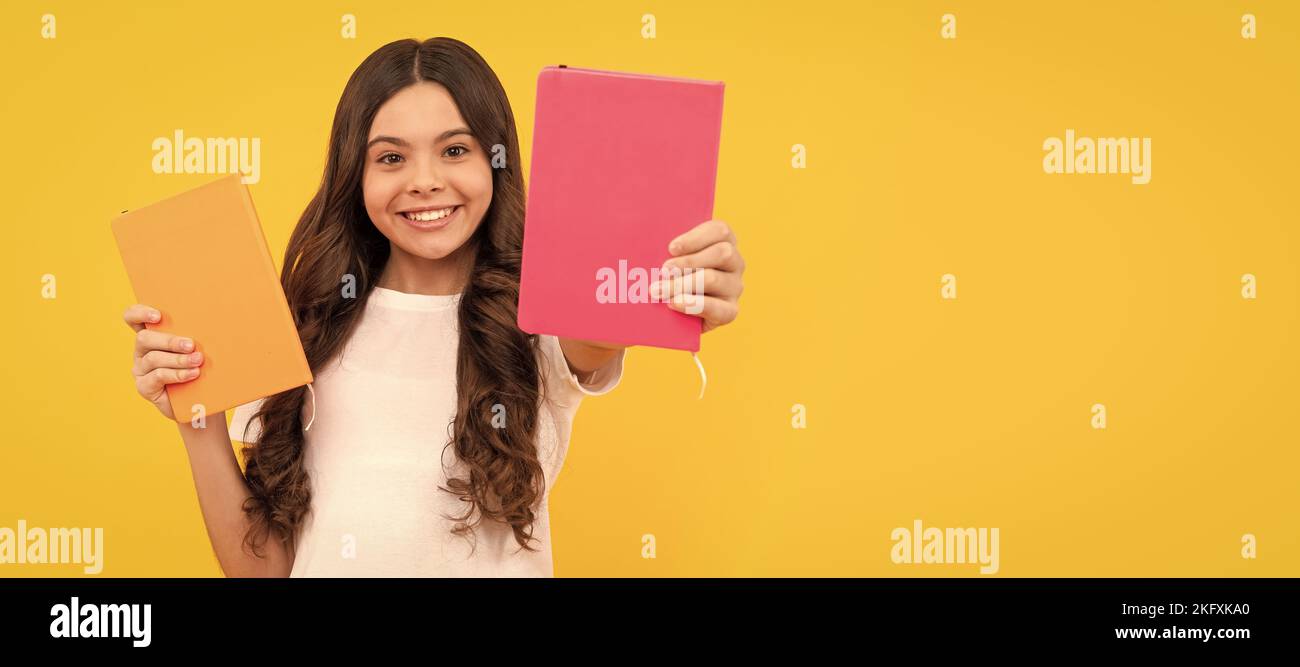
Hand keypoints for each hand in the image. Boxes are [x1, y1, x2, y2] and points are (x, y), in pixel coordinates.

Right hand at [122, 304, 204, 420]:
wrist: (198, 400)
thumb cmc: (198, 369)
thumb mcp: (195, 349)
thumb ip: (192, 336)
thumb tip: (208, 324)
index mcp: (151, 336)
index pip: (133, 318)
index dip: (140, 313)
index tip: (158, 316)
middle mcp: (142, 351)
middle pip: (144, 339)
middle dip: (169, 341)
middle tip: (191, 345)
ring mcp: (140, 369)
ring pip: (153, 358)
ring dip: (178, 359)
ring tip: (197, 361)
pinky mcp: (144, 386)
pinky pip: (158, 376)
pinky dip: (177, 374)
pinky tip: (193, 374)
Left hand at [651, 219, 743, 332]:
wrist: (674, 314)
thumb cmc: (670, 276)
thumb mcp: (670, 257)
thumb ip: (666, 247)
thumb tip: (645, 235)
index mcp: (724, 242)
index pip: (720, 230)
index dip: (696, 238)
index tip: (671, 248)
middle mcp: (735, 263)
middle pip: (722, 253)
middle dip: (689, 261)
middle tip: (663, 270)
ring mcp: (735, 287)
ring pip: (714, 279)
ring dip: (682, 284)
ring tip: (659, 291)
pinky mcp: (730, 311)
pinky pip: (717, 308)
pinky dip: (693, 305)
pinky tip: (673, 304)